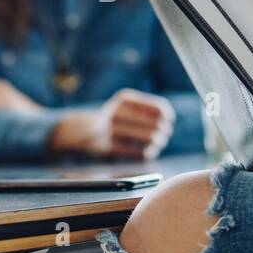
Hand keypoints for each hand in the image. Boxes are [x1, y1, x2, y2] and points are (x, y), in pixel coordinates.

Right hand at [49, 89, 174, 160]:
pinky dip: (148, 153)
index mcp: (124, 99)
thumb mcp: (126, 106)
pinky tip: (148, 152)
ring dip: (158, 143)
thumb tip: (168, 117)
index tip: (168, 120)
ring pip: (149, 138)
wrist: (84, 131)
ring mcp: (112, 130)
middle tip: (164, 135)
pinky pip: (139, 153)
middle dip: (164, 131)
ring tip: (158, 143)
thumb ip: (146, 108)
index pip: (157, 106)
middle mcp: (117, 112)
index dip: (167, 115)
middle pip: (155, 124)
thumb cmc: (115, 118)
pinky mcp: (110, 148)